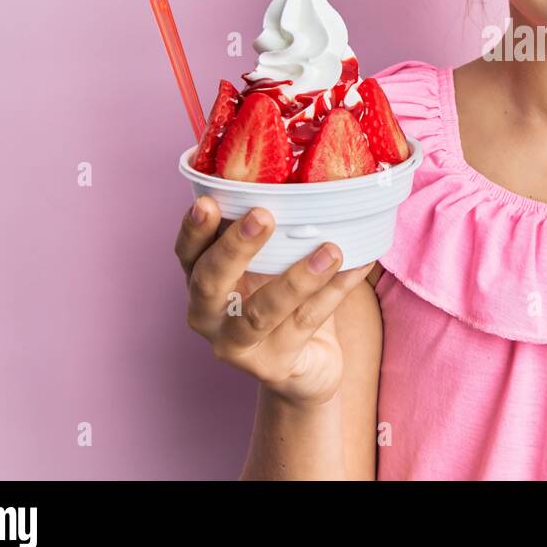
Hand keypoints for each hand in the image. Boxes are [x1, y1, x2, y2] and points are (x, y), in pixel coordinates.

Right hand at [174, 197, 374, 407]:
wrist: (306, 368)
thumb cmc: (284, 301)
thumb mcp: (271, 265)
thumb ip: (273, 233)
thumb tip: (306, 178)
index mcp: (202, 280)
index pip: (188, 253)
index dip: (194, 230)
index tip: (209, 202)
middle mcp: (208, 315)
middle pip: (210, 282)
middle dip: (235, 248)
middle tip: (262, 216)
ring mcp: (237, 345)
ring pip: (261, 312)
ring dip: (297, 279)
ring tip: (330, 250)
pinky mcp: (274, 365)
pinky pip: (308, 323)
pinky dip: (336, 291)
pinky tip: (358, 266)